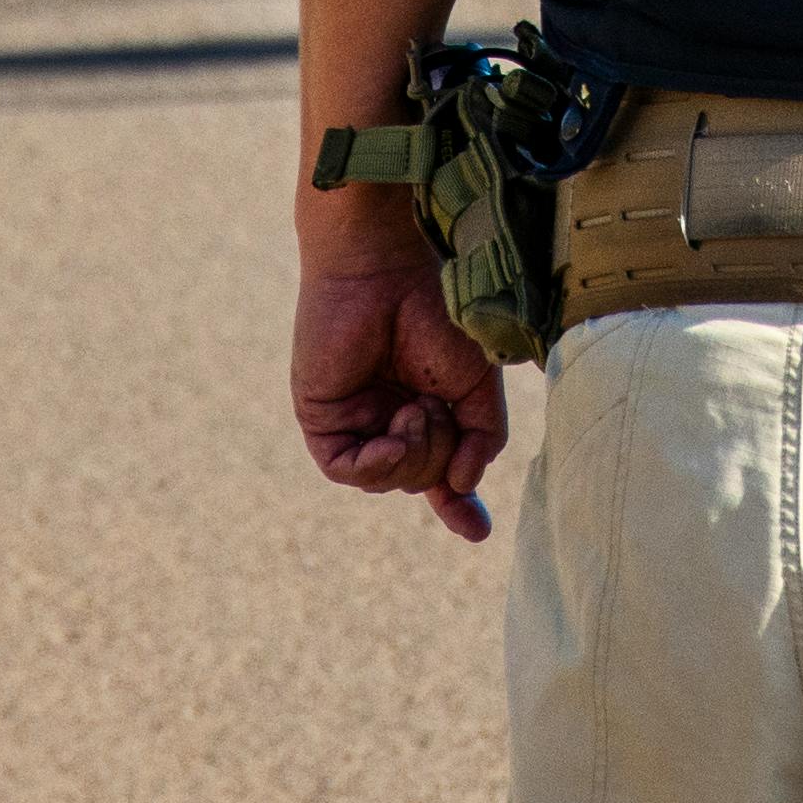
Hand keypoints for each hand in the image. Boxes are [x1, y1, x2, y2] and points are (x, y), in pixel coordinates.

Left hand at [295, 257, 509, 541]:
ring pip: (385, 479)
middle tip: (437, 408)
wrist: (385, 270)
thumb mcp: (476, 383)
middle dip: (440, 455)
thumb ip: (481, 438)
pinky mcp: (321, 419)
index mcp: (425, 410)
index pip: (439, 470)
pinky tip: (393, 438)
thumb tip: (461, 486)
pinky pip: (346, 469)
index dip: (457, 503)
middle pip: (419, 477)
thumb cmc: (434, 312)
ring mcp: (355, 420)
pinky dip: (376, 464)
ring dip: (413, 455)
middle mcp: (388, 419)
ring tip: (418, 410)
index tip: (478, 532)